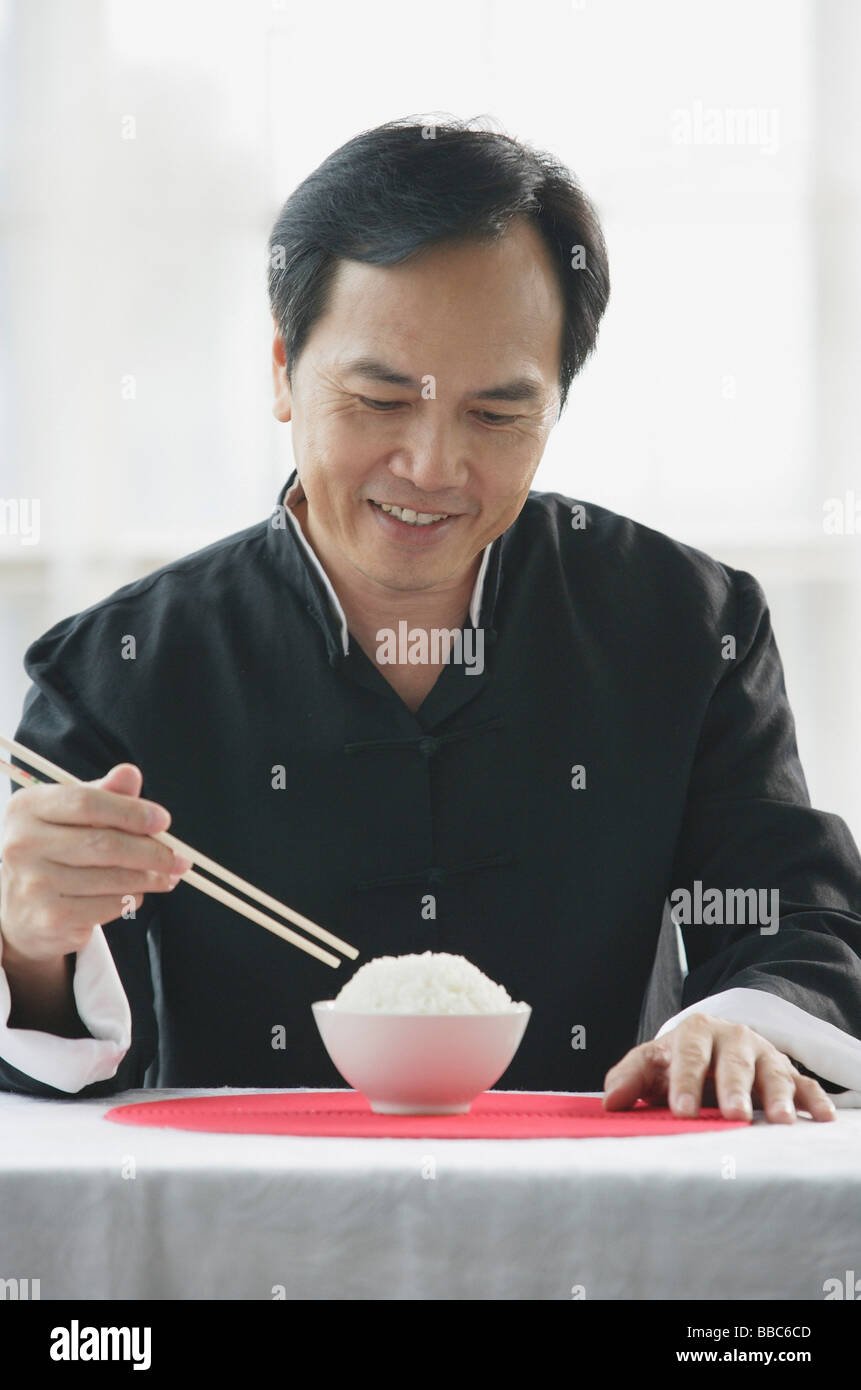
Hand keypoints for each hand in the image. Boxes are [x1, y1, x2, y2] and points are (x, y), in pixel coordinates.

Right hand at [0, 763, 190, 963]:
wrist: (19, 908)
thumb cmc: (52, 851)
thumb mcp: (70, 814)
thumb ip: (103, 794)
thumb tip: (130, 774)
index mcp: (28, 808)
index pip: (87, 803)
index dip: (132, 811)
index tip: (163, 820)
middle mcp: (23, 844)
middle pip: (105, 844)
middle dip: (153, 852)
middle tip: (180, 858)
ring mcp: (34, 884)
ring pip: (113, 879)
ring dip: (150, 878)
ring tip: (166, 876)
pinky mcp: (50, 918)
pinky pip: (109, 906)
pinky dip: (130, 899)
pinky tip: (132, 893)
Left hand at [602, 1013, 836, 1123]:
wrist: (710, 1045)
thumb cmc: (676, 1061)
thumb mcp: (650, 1064)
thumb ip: (628, 1079)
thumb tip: (610, 1103)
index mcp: (696, 1032)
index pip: (690, 1055)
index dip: (686, 1082)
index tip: (681, 1111)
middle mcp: (734, 1038)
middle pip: (734, 1063)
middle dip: (734, 1088)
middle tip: (733, 1115)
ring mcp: (764, 1055)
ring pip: (773, 1072)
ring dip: (778, 1096)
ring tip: (779, 1121)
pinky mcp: (787, 1073)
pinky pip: (804, 1084)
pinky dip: (814, 1100)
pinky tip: (822, 1118)